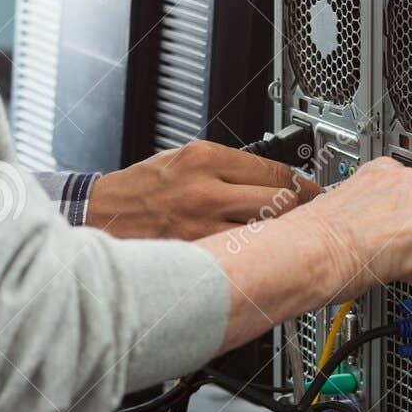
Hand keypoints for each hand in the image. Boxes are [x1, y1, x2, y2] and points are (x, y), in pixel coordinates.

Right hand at [86, 139, 316, 239]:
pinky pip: (241, 254)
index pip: (273, 170)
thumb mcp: (182, 157)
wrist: (102, 214)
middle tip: (307, 212)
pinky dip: (256, 253)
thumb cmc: (140, 187)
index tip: (309, 188)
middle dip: (300, 208)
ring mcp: (200, 225)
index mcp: (203, 158)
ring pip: (264, 231)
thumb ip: (226, 164)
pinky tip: (260, 252)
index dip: (300, 182)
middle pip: (278, 201)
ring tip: (287, 232)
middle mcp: (204, 190)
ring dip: (282, 233)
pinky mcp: (195, 253)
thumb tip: (270, 174)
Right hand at [301, 157, 411, 300]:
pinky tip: (399, 273)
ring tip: (393, 265)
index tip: (393, 240)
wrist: (306, 252)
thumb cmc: (314, 239)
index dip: (407, 227)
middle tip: (393, 257)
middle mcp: (404, 180)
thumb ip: (379, 212)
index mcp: (383, 170)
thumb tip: (389, 231)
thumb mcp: (350, 208)